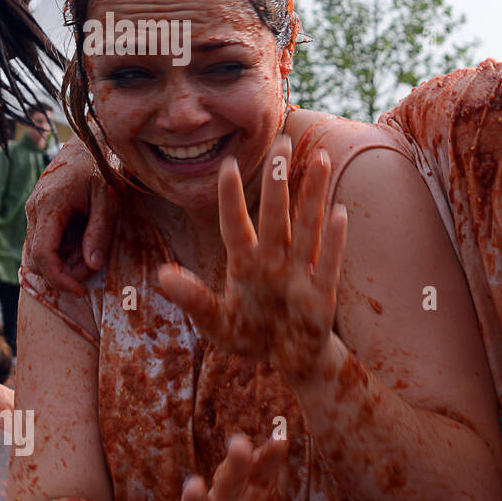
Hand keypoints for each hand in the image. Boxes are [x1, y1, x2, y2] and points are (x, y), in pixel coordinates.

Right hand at [22, 139, 117, 295]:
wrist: (87, 147)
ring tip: (90, 254)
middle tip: (90, 270)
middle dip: (62, 272)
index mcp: (50, 205)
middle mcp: (34, 209)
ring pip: (37, 251)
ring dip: (61, 262)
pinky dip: (59, 250)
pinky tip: (81, 245)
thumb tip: (92, 265)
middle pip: (36, 257)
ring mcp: (32, 210)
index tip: (78, 290)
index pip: (42, 254)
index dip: (58, 278)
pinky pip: (42, 240)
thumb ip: (99, 233)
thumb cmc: (100, 171)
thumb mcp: (107, 202)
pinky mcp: (37, 212)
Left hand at [157, 135, 347, 376]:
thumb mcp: (216, 324)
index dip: (230, 197)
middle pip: (275, 213)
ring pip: (306, 226)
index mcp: (245, 264)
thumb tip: (162, 276)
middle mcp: (274, 260)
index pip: (234, 224)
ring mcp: (300, 274)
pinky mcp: (321, 296)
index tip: (226, 164)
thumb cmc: (252, 336)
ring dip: (312, 194)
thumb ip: (193, 300)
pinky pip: (328, 263)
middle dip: (278, 178)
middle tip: (281, 139)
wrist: (290, 361)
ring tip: (319, 158)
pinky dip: (334, 240)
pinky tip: (339, 212)